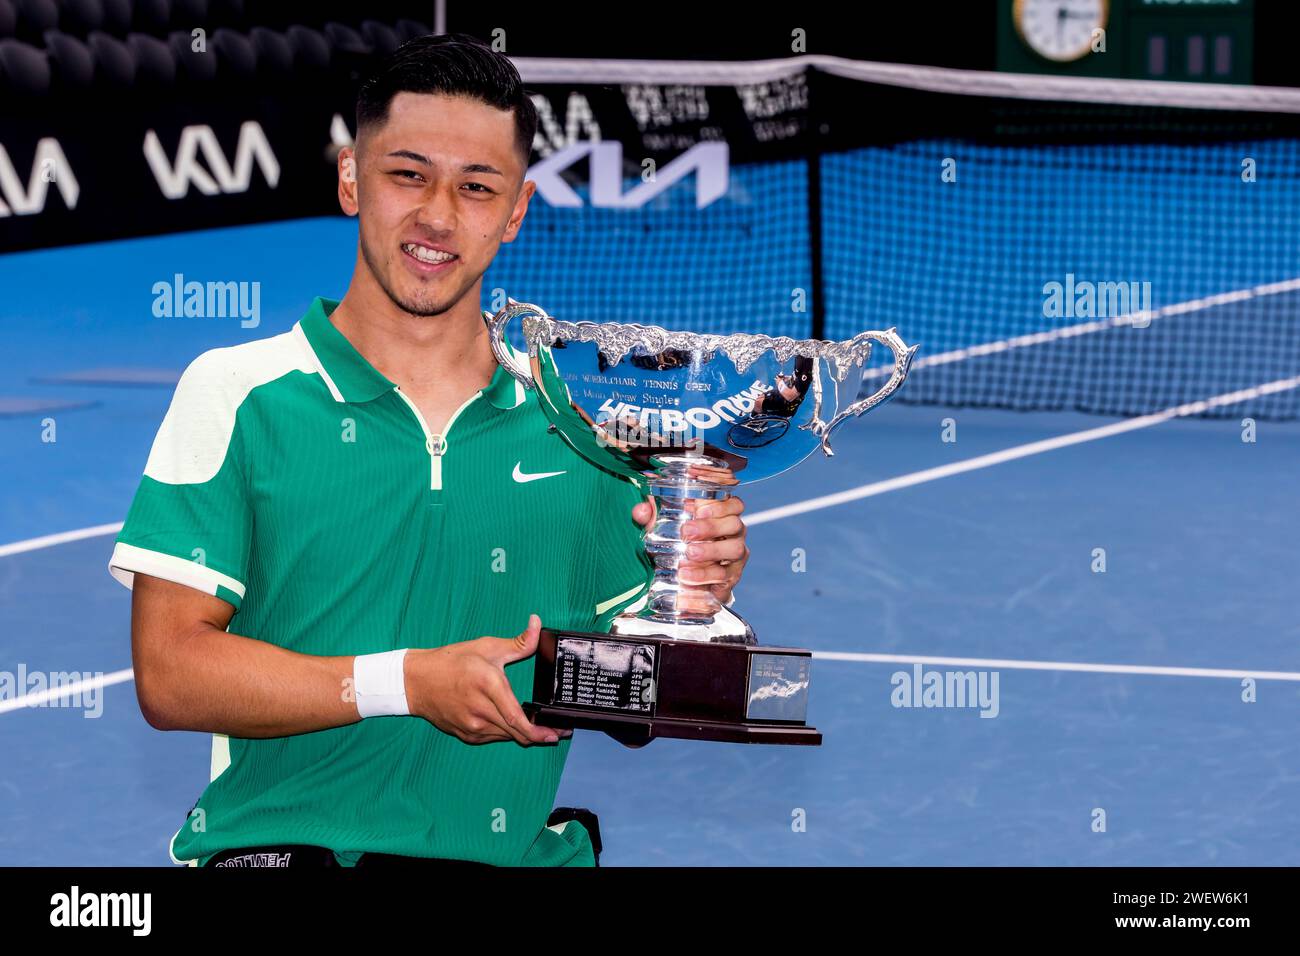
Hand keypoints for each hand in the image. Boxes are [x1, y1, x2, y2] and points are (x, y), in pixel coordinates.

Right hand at [404, 614, 570, 745]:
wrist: (417, 681)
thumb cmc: (451, 662)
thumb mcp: (487, 647)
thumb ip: (519, 642)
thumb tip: (537, 624)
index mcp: (488, 686)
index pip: (517, 719)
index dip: (539, 731)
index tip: (556, 733)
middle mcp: (480, 711)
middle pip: (516, 732)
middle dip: (539, 735)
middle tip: (557, 732)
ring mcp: (471, 727)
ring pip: (506, 736)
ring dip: (523, 734)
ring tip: (538, 727)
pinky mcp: (466, 735)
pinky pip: (493, 738)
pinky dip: (506, 733)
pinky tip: (513, 725)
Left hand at [631, 490, 748, 608]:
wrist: (691, 582)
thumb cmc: (683, 546)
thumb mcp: (667, 529)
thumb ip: (653, 517)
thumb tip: (640, 511)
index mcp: (723, 517)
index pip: (734, 504)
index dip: (721, 504)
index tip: (699, 509)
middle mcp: (734, 535)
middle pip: (734, 525)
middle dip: (711, 527)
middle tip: (687, 532)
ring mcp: (735, 558)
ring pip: (734, 550)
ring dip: (711, 551)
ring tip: (689, 554)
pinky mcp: (730, 579)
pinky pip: (724, 577)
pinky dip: (705, 576)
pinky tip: (687, 576)